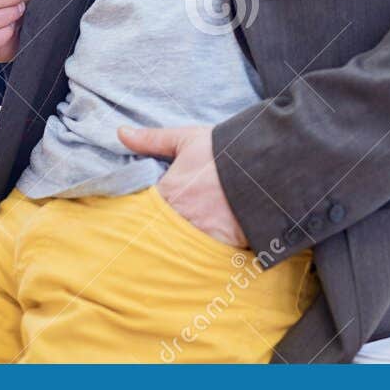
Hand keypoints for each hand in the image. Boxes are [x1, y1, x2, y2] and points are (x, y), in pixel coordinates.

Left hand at [117, 125, 246, 247]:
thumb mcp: (188, 139)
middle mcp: (180, 218)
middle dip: (157, 231)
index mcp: (168, 193)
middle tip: (162, 228)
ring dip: (176, 244)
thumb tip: (120, 133)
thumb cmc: (225, 151)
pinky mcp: (222, 246)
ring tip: (181, 240)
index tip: (145, 209)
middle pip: (158, 232)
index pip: (141, 210)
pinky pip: (203, 257)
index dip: (142, 210)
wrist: (268, 165)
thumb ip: (152, 139)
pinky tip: (200, 248)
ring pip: (178, 248)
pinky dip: (200, 254)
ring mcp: (201, 235)